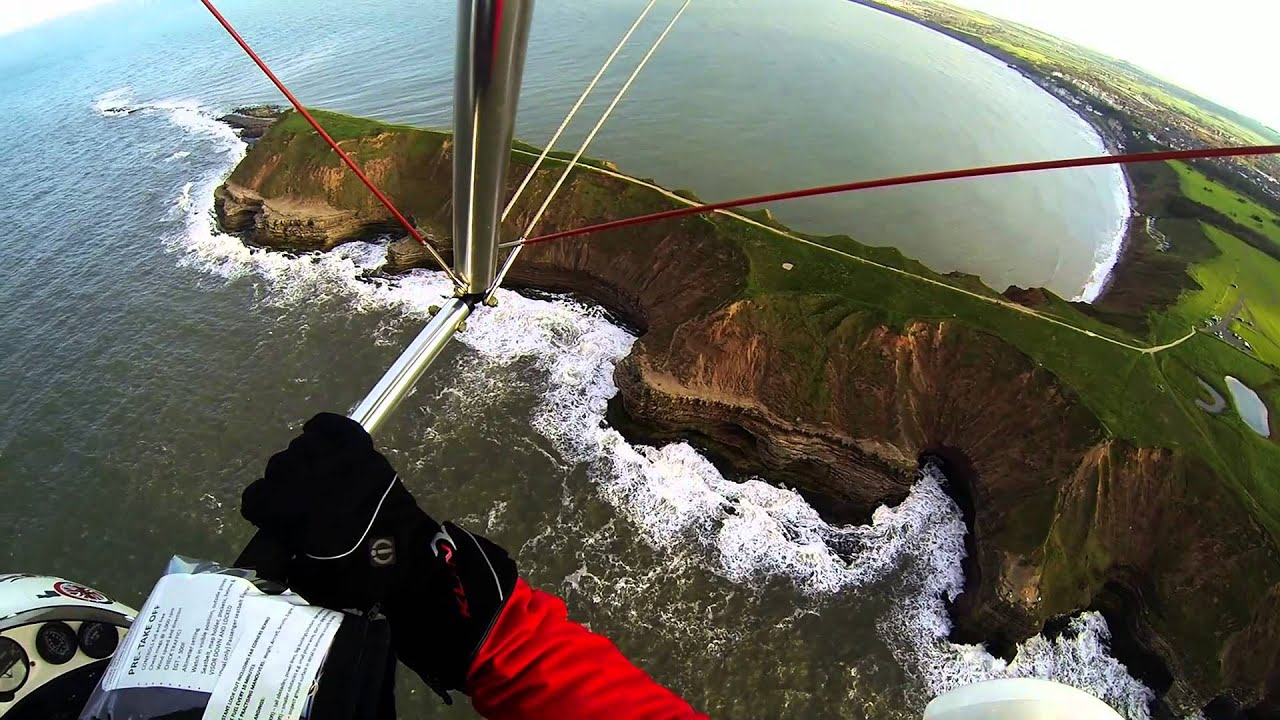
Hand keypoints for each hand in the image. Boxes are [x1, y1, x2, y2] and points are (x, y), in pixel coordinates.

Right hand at [241, 413, 516, 695]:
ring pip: (303, 445)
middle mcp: (308, 481)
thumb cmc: (355, 573)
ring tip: (313, 473)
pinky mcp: (362, 452)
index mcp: (291, 512)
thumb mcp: (308, 578)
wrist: (404, 557)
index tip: (272, 516)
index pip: (255, 497)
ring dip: (303, 459)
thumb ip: (282, 559)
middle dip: (281, 482)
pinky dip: (325, 427)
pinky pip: (336, 427)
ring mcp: (337, 462)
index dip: (261, 508)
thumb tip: (273, 545)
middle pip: (277, 466)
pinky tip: (319, 436)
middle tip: (296, 496)